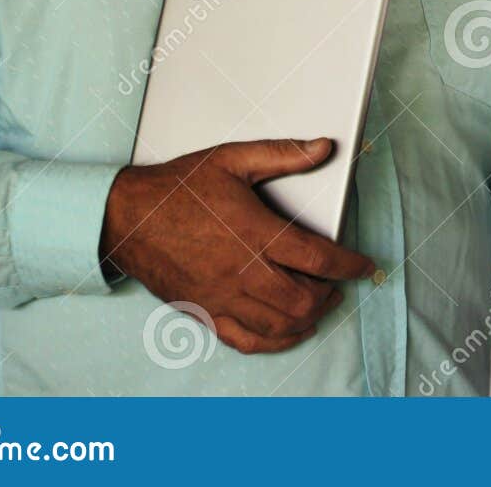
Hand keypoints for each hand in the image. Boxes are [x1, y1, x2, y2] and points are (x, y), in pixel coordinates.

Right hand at [100, 138, 374, 353]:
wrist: (126, 217)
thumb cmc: (178, 188)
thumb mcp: (232, 159)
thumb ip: (282, 155)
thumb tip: (324, 147)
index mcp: (254, 232)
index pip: (318, 258)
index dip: (350, 266)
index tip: (365, 267)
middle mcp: (241, 270)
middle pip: (303, 299)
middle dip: (330, 294)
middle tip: (338, 284)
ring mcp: (222, 297)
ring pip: (279, 325)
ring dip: (308, 319)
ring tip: (318, 305)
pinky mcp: (205, 312)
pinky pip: (247, 340)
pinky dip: (275, 341)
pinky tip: (287, 332)